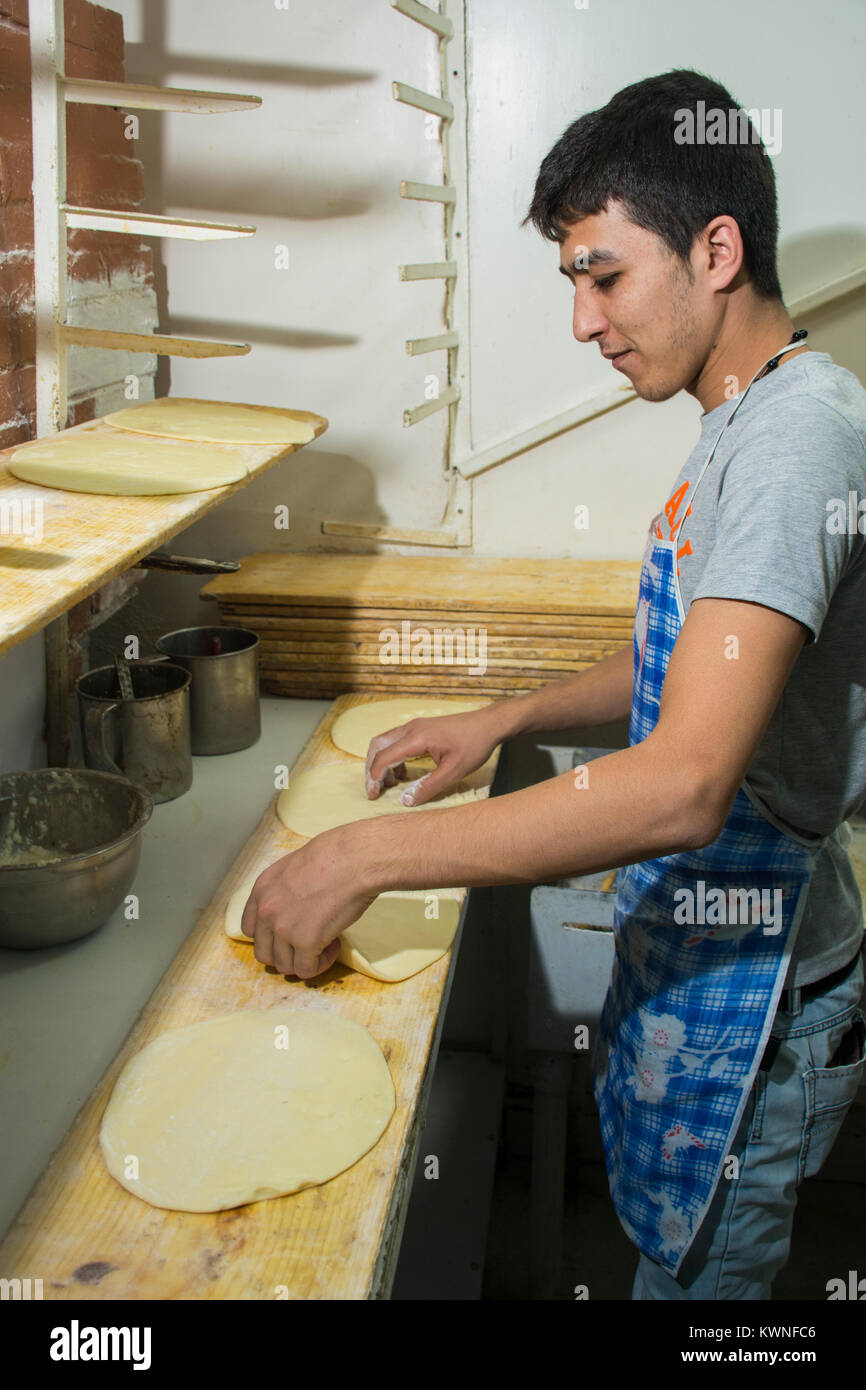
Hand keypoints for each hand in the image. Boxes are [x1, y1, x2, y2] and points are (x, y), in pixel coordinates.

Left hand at [240, 825, 377, 978]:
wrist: (355, 860)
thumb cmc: (334, 856)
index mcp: (262, 889)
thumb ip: (284, 891)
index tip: (289, 934)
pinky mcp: (305, 942)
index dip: (270, 936)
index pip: (250, 929)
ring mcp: (283, 928)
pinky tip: (334, 945)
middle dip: (286, 953)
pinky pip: (306, 970)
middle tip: (307, 943)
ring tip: (325, 942)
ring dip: (305, 959)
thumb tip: (293, 908)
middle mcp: (266, 911)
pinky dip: (321, 963)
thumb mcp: (294, 867)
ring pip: (284, 965)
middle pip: (264, 953)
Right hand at [365, 705, 503, 806]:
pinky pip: (397, 741)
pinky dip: (393, 757)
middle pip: (377, 746)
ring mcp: (415, 726)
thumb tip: (406, 801)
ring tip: (390, 784)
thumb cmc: (474, 745)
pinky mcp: (421, 728)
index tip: (373, 795)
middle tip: (374, 789)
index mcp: (416, 738)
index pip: (383, 757)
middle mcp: (411, 728)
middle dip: (372, 769)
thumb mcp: (453, 771)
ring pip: (385, 742)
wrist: (489, 724)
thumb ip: (428, 786)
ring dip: (381, 762)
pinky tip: (403, 773)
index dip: (374, 778)